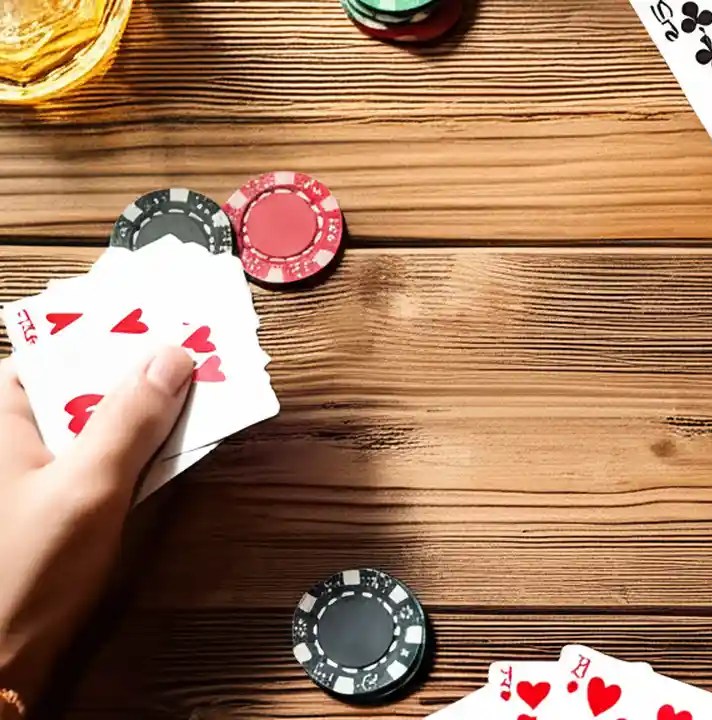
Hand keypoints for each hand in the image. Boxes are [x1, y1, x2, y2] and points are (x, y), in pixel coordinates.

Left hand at [0, 348, 191, 704]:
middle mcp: (12, 430)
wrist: (0, 657)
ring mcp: (33, 464)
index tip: (178, 317)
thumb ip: (132, 419)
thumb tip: (175, 357)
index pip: (65, 347)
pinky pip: (105, 452)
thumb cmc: (27, 568)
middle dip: (145, 370)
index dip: (122, 331)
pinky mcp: (56, 495)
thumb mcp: (88, 485)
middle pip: (87, 380)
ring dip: (150, 410)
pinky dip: (141, 446)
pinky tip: (181, 441)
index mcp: (1, 412)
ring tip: (208, 389)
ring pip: (102, 417)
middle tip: (208, 352)